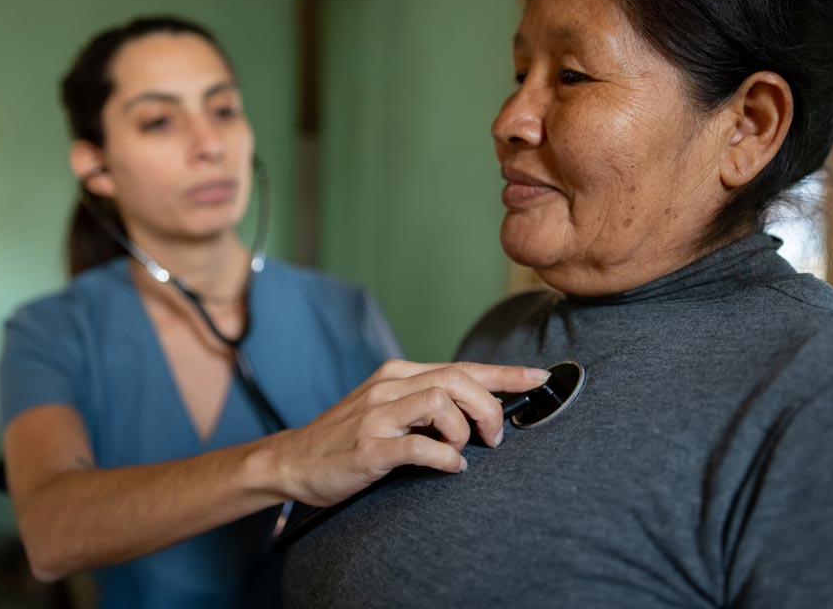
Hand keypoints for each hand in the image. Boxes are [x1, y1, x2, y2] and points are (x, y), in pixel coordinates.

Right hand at [270, 359, 549, 505]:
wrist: (293, 461)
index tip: (539, 378)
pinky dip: (445, 456)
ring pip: (440, 402)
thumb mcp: (389, 407)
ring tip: (468, 450)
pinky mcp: (368, 448)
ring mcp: (377, 416)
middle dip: (490, 406)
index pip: (462, 366)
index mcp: (398, 373)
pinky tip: (451, 467)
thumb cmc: (348, 437)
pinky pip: (418, 446)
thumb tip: (479, 407)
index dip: (505, 373)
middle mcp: (389, 386)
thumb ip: (427, 402)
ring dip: (465, 429)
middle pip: (457, 379)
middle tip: (496, 436)